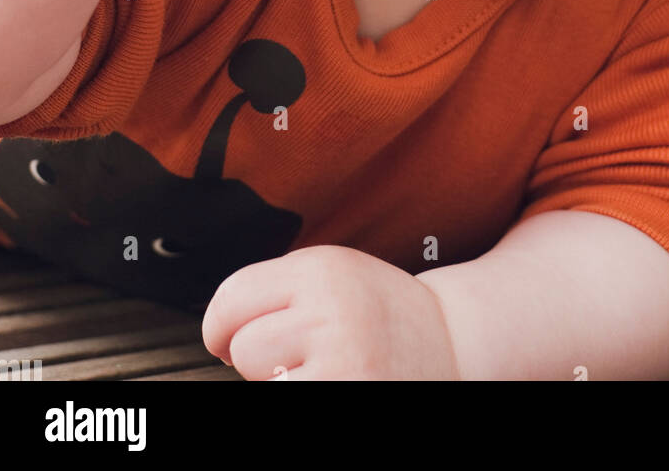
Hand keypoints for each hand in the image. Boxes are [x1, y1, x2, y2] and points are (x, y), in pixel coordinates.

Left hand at [201, 245, 461, 381]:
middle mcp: (330, 309)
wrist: (450, 341)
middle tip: (291, 356)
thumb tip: (218, 329)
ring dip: (278, 383)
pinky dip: (298, 394)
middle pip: (244, 346)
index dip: (218, 325)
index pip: (233, 296)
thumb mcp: (332, 273)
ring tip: (317, 370)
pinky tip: (328, 382)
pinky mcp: (348, 393)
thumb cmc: (378, 312)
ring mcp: (342, 360)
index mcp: (321, 269)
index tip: (224, 338)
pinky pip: (288, 399)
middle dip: (256, 358)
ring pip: (263, 381)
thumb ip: (278, 287)